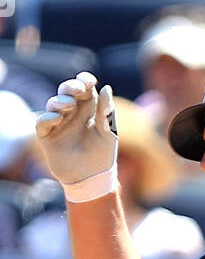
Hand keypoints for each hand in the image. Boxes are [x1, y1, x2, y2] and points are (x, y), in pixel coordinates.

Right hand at [36, 73, 117, 190]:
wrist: (92, 178)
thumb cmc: (102, 155)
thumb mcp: (108, 133)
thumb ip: (106, 112)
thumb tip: (106, 88)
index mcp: (88, 109)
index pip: (84, 89)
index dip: (84, 81)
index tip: (88, 81)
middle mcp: (72, 112)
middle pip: (66, 91)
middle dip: (70, 87)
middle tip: (77, 89)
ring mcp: (58, 122)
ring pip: (53, 103)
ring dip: (60, 101)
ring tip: (68, 105)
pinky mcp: (47, 135)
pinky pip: (42, 122)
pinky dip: (48, 118)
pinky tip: (56, 118)